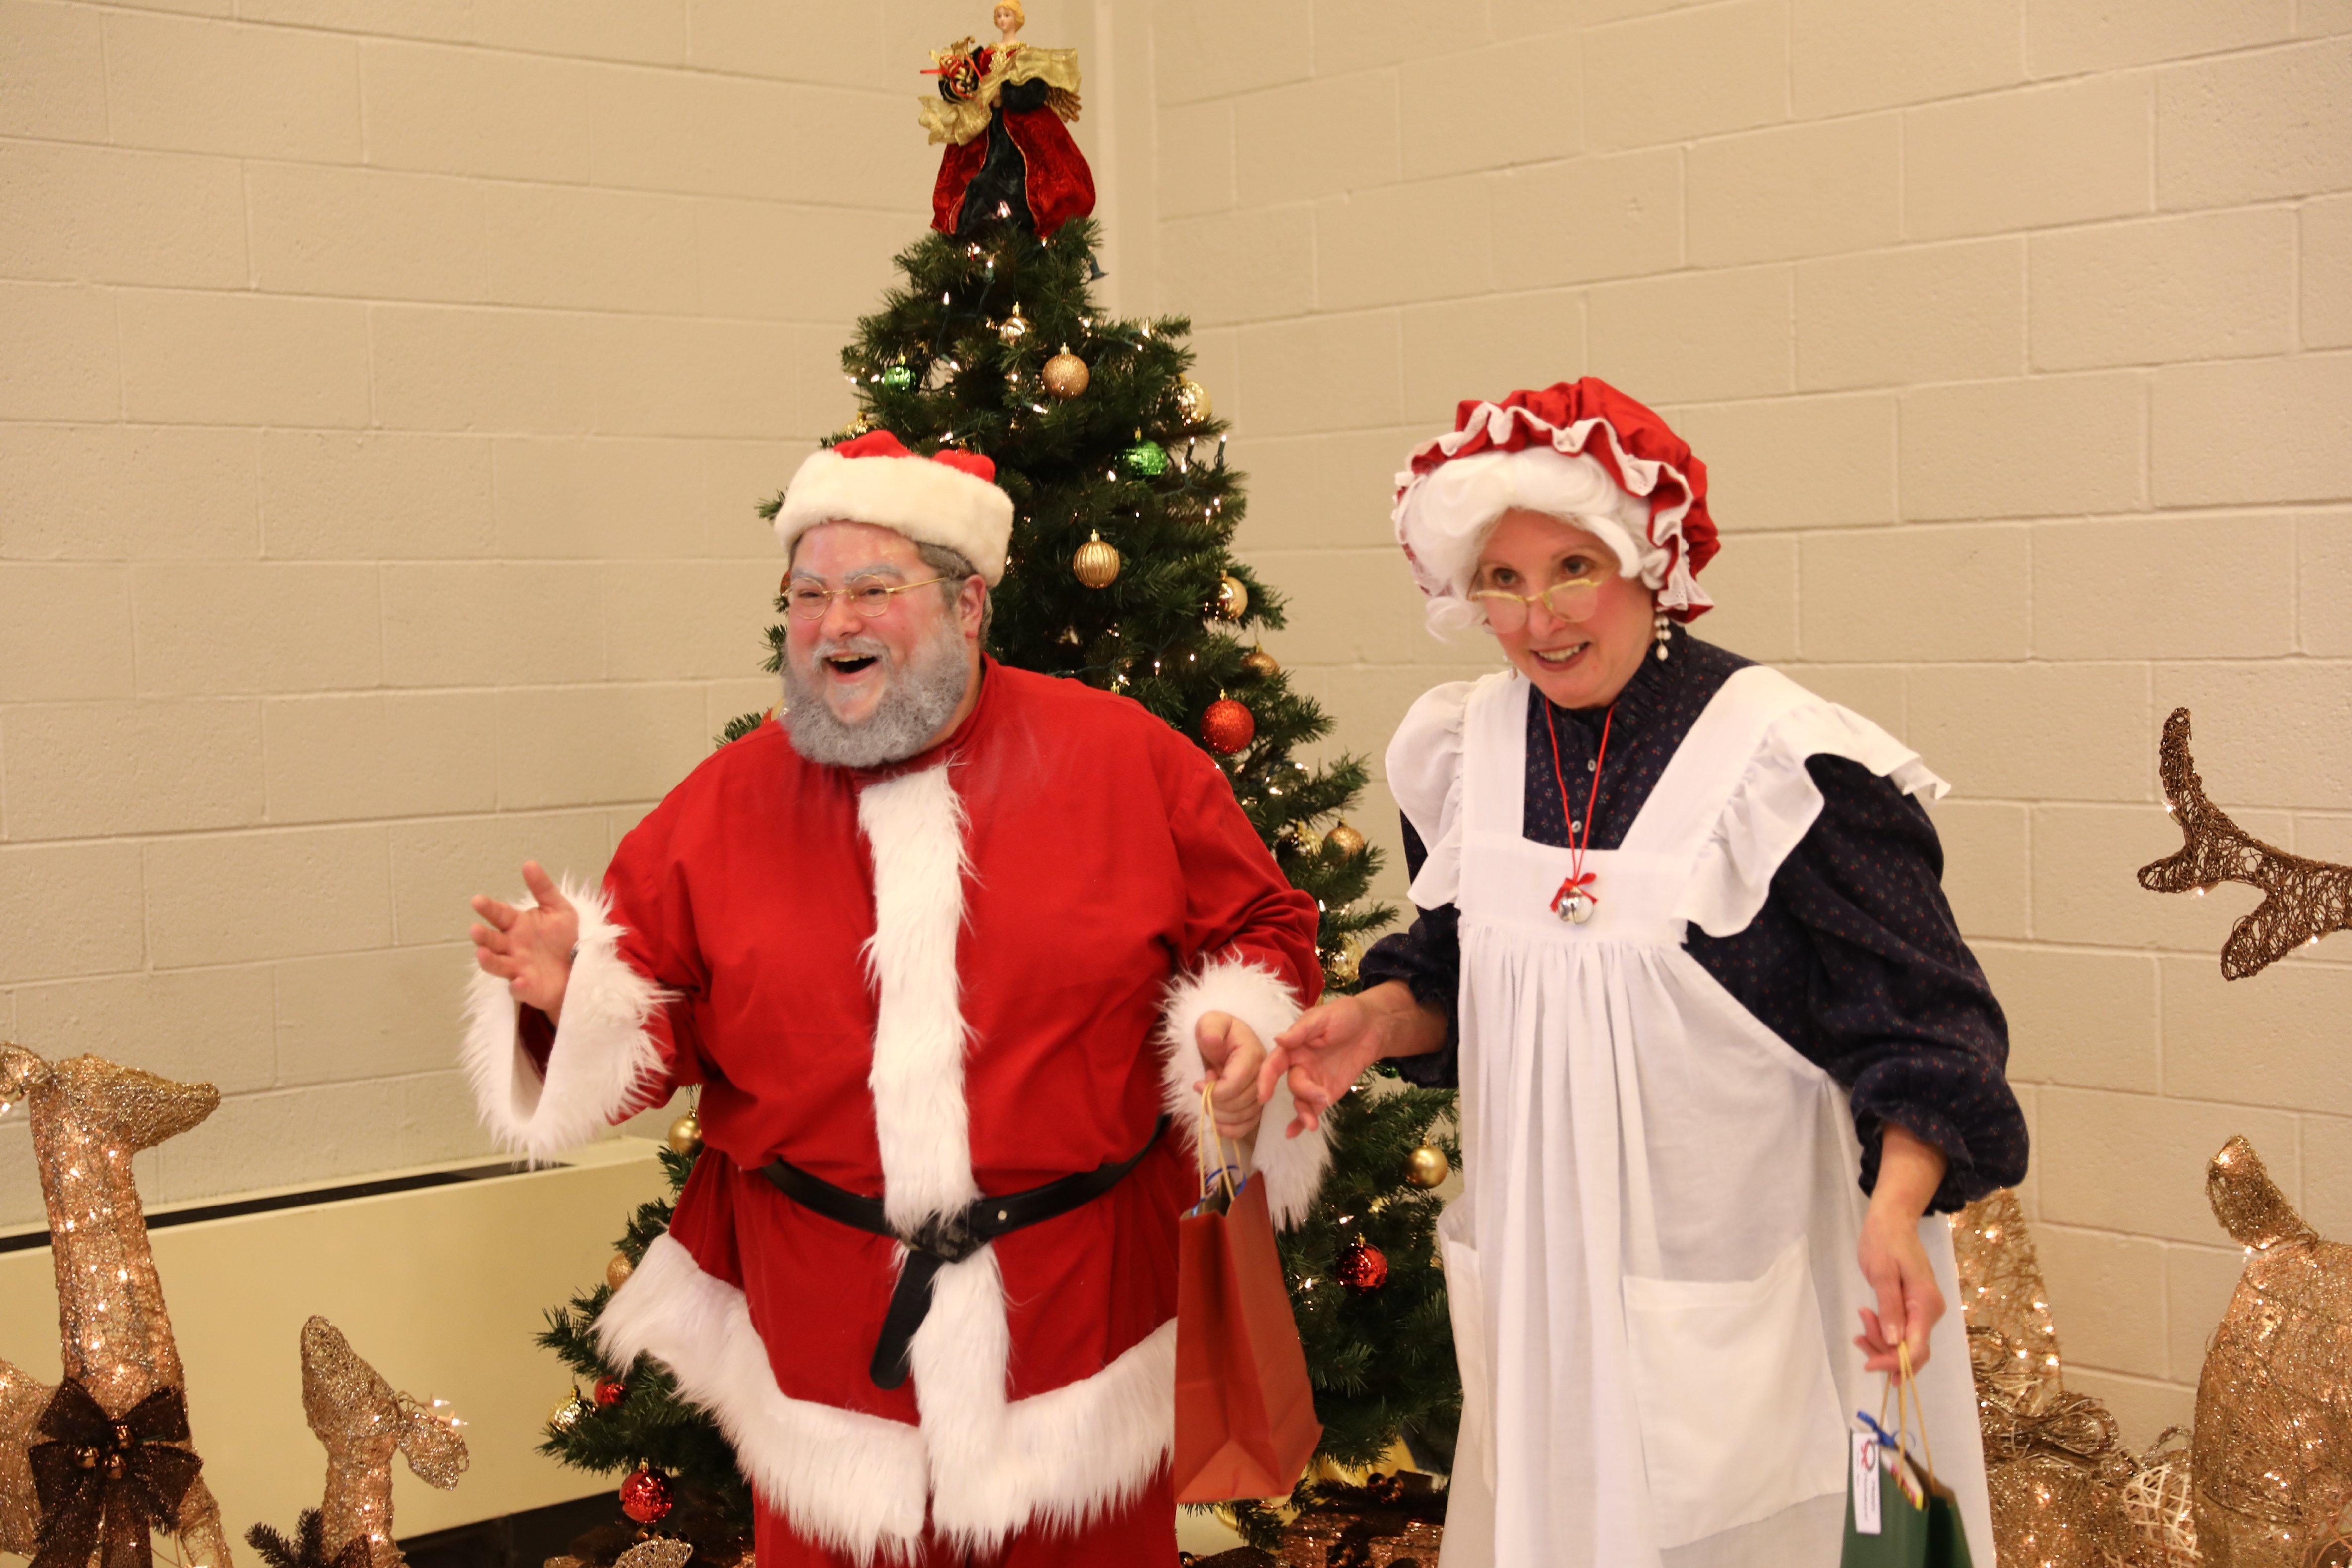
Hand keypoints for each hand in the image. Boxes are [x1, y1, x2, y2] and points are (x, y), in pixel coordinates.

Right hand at [470, 861, 578, 1022]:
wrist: (579, 966)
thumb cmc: (564, 937)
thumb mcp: (558, 909)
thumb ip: (543, 888)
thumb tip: (529, 863)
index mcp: (517, 925)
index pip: (499, 915)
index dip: (488, 908)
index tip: (477, 900)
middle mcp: (512, 947)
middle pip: (492, 941)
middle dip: (483, 936)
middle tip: (475, 929)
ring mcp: (517, 968)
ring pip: (497, 965)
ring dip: (489, 960)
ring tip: (482, 954)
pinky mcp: (528, 988)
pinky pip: (519, 989)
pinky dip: (518, 987)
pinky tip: (519, 982)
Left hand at [1193, 1012, 1267, 1141]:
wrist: (1224, 1039)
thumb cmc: (1215, 1031)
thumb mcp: (1209, 1022)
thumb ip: (1210, 1029)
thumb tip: (1212, 1041)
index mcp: (1251, 1053)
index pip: (1236, 1082)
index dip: (1215, 1090)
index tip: (1197, 1085)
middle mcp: (1263, 1073)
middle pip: (1242, 1102)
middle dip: (1216, 1103)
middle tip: (1201, 1091)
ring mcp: (1262, 1089)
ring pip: (1245, 1115)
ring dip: (1221, 1115)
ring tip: (1207, 1101)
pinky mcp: (1257, 1102)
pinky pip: (1250, 1123)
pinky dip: (1233, 1129)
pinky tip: (1218, 1124)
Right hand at [1260, 994, 1386, 1137]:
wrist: (1373, 1026)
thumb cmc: (1345, 1015)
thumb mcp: (1323, 1017)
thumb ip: (1301, 1030)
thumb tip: (1278, 1040)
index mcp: (1294, 1046)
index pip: (1274, 1063)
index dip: (1265, 1079)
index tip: (1263, 1095)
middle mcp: (1300, 1065)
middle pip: (1293, 1084)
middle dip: (1304, 1092)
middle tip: (1323, 1096)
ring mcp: (1314, 1080)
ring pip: (1301, 1099)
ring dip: (1304, 1112)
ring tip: (1312, 1124)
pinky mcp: (1328, 1092)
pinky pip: (1313, 1108)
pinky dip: (1303, 1121)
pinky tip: (1295, 1133)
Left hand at [1855, 1208, 1943, 1373]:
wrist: (1892, 1222)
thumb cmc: (1884, 1242)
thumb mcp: (1882, 1273)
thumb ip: (1889, 1307)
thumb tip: (1894, 1342)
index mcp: (1926, 1304)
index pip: (1917, 1348)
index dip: (1894, 1362)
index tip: (1868, 1365)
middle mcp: (1931, 1311)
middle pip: (1911, 1350)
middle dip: (1883, 1350)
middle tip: (1859, 1332)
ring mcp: (1924, 1310)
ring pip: (1905, 1343)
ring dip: (1880, 1339)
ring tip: (1861, 1315)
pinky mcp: (1915, 1307)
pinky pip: (1902, 1330)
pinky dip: (1884, 1331)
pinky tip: (1867, 1318)